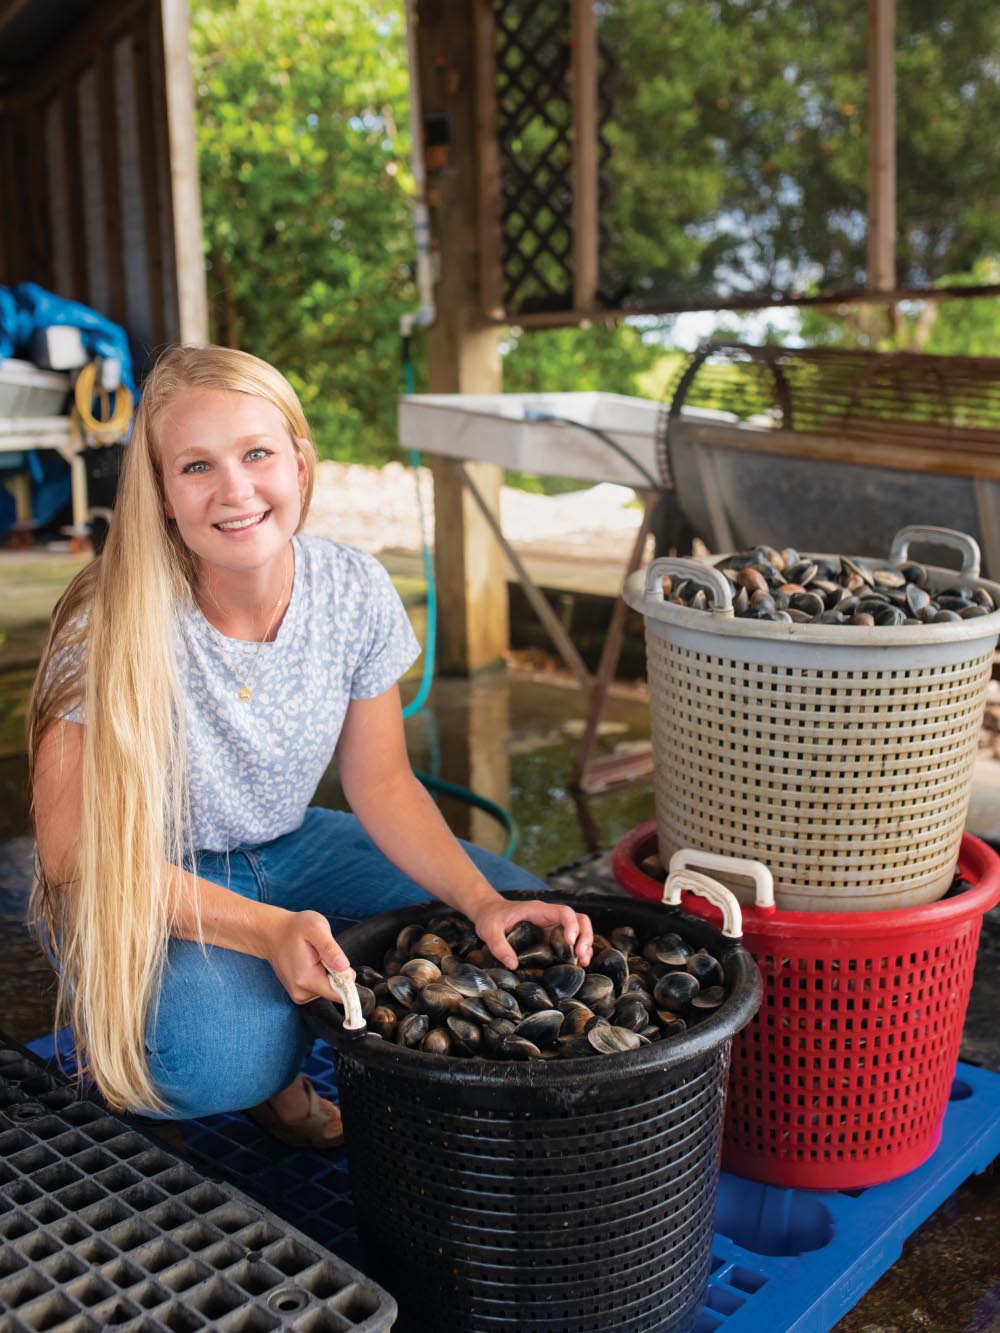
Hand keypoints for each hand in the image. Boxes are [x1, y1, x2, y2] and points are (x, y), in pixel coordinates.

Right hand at [266, 908, 354, 1004]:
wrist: (272, 933)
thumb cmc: (294, 928)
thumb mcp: (316, 928)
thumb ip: (331, 949)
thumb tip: (345, 968)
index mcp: (307, 979)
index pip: (340, 993)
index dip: (346, 976)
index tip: (336, 959)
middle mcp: (301, 993)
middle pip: (335, 991)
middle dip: (336, 972)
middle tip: (323, 954)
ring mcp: (299, 995)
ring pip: (329, 990)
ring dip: (328, 973)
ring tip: (314, 957)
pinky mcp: (299, 994)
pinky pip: (320, 988)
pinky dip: (320, 976)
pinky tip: (310, 963)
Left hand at [471, 897, 593, 969]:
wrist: (489, 914)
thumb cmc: (491, 918)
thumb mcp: (489, 930)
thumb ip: (499, 946)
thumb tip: (513, 965)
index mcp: (539, 911)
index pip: (564, 912)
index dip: (572, 925)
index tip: (570, 942)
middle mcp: (550, 918)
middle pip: (579, 920)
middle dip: (585, 937)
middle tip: (581, 956)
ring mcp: (552, 928)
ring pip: (579, 931)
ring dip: (585, 946)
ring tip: (583, 963)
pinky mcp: (550, 940)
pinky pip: (569, 944)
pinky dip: (575, 953)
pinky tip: (576, 965)